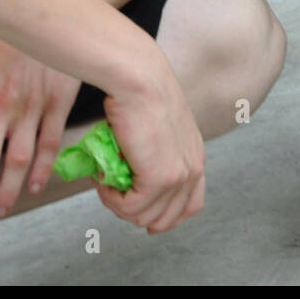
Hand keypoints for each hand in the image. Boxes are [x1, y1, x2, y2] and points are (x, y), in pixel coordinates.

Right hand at [96, 49, 204, 233]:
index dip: (163, 217)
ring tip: (105, 180)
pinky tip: (103, 179)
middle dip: (134, 212)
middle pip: (166, 218)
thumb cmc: (140, 96)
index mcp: (195, 157)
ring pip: (144, 217)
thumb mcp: (156, 130)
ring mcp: (179, 176)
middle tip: (112, 190)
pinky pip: (131, 208)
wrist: (139, 80)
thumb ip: (155, 155)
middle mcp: (193, 169)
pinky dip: (112, 199)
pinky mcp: (161, 178)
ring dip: (119, 205)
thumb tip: (130, 180)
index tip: (138, 213)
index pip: (189, 206)